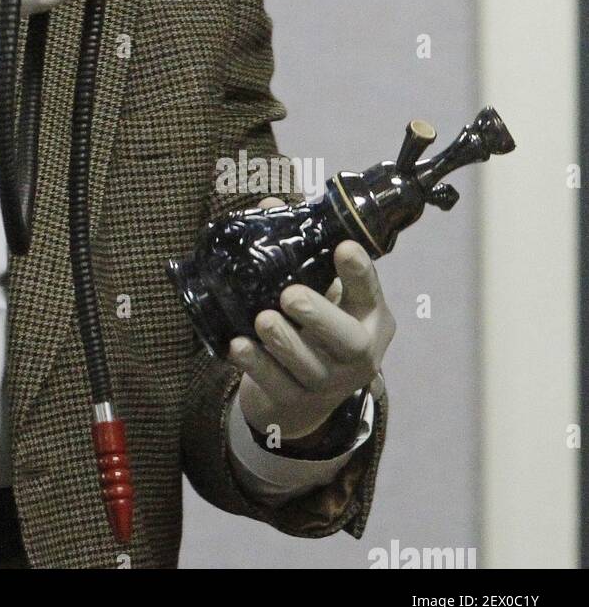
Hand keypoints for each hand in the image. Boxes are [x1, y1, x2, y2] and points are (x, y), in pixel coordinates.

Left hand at [230, 196, 395, 444]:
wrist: (303, 393)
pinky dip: (256, 366)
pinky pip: (277, 385)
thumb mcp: (319, 288)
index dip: (359, 272)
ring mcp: (330, 383)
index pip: (369, 293)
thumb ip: (299, 250)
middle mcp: (357, 354)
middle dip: (320, 317)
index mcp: (368, 317)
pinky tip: (238, 345)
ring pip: (310, 367)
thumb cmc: (315, 325)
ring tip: (263, 319)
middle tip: (291, 295)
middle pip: (348, 341)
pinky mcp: (298, 401)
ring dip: (284, 342)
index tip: (344, 247)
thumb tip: (267, 205)